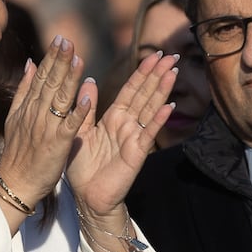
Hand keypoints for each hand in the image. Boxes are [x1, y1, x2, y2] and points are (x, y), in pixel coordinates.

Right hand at [0, 36, 93, 213]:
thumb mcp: (14, 118)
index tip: (61, 39)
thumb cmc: (18, 152)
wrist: (15, 182)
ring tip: (79, 60)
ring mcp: (46, 128)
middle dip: (60, 60)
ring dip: (69, 79)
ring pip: (59, 100)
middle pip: (50, 83)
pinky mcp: (56, 144)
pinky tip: (86, 99)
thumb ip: (24, 90)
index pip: (41, 77)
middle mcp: (36, 114)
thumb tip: (30, 63)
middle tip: (68, 40)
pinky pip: (68, 126)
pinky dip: (77, 113)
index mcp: (28, 107)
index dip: (51, 57)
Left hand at [67, 51, 177, 219]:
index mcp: (113, 118)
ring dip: (162, 91)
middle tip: (171, 55)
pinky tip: (168, 107)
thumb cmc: (82, 166)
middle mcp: (127, 125)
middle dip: (157, 75)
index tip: (153, 55)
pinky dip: (158, 120)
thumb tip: (87, 79)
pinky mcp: (136, 153)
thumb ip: (85, 107)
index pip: (131, 90)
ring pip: (150, 109)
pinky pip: (147, 134)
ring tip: (173, 72)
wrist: (87, 196)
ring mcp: (133, 138)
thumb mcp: (79, 130)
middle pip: (145, 95)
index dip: (142, 73)